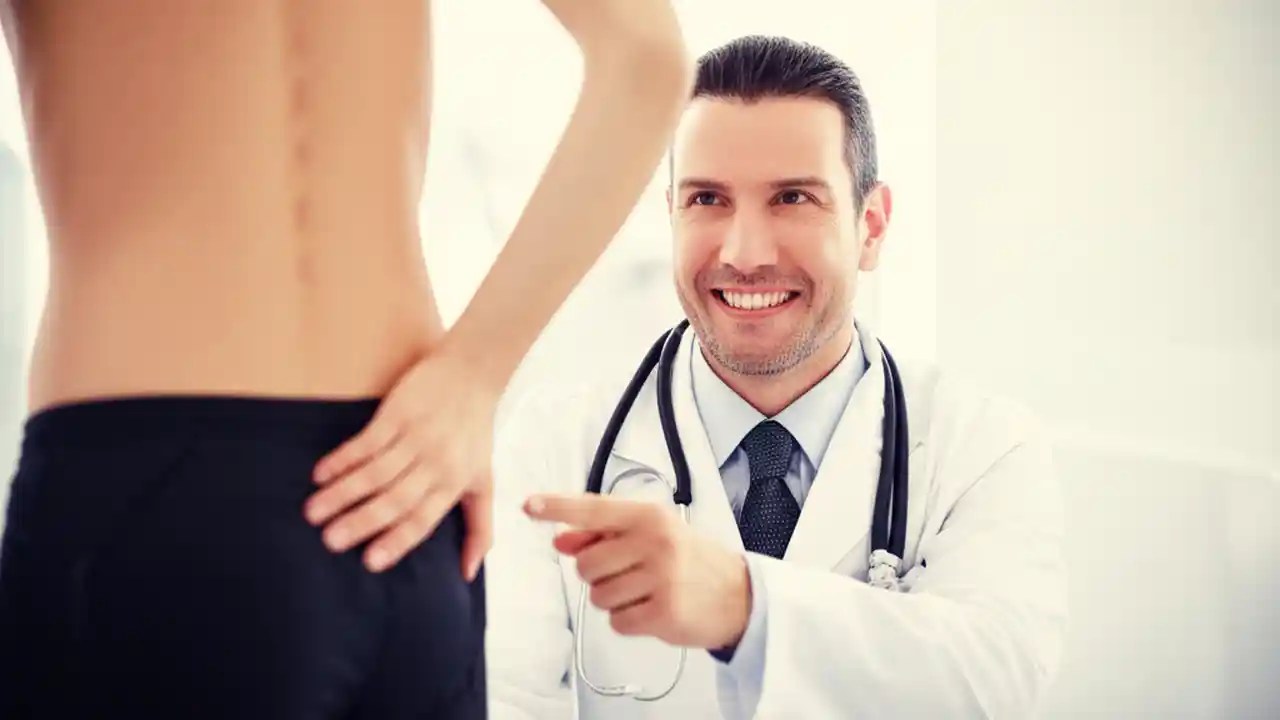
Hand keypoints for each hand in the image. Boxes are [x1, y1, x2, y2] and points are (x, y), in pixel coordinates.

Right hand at [304, 349, 499, 577]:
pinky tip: (321, 474)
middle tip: (329, 540)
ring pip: (375, 472)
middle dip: (361, 521)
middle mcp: (434, 463)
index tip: (370, 562)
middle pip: (394, 499)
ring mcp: (414, 437)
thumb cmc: (475, 434)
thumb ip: (479, 529)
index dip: (397, 540)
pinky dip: (342, 459)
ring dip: (343, 493)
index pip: (423, 519)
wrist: (471, 373)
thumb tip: (469, 575)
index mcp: (454, 484)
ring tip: (313, 512)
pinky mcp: (397, 413)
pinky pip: (366, 441)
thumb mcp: (484, 483)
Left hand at [524, 493, 750, 650]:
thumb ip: (603, 534)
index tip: (529, 505)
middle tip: (629, 572)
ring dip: (614, 599)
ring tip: (645, 590)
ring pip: (598, 596)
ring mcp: (661, 578)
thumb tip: (560, 539)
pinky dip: (628, 620)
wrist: (738, 595)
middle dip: (598, 574)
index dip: (557, 507)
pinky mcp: (663, 613)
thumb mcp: (651, 534)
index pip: (593, 508)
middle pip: (586, 564)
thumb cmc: (689, 560)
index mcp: (650, 516)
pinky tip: (652, 608)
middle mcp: (655, 542)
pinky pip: (616, 622)